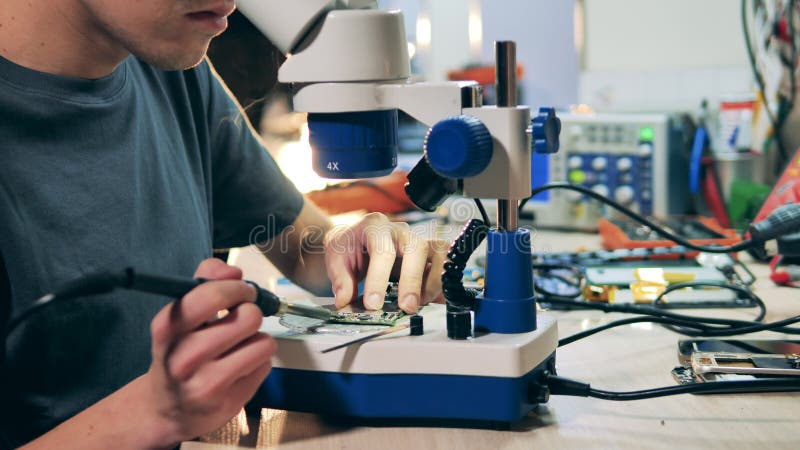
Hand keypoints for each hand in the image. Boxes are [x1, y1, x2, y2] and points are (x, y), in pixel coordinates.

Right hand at [143, 259, 275, 445]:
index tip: (242, 291)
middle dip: (251, 313)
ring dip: (258, 339)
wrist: (169, 407)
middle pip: (248, 318)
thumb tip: (233, 272)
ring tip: (241, 345)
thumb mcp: (181, 313)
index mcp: (168, 328)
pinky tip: (240, 367)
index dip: (237, 288)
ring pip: (263, 342)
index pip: (211, 295)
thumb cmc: (181, 350)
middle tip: (244, 318)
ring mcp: (206, 384)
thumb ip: (205, 280)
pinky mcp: (229, 403)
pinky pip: (265, 364)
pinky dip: (259, 361)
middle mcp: (183, 358)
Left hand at [324, 212, 448, 313]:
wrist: (355, 239)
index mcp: (374, 226)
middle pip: (416, 248)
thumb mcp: (335, 258)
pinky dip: (441, 283)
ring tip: (420, 304)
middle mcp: (400, 230)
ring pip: (438, 252)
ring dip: (433, 281)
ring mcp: (418, 239)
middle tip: (405, 307)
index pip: (382, 251)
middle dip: (412, 280)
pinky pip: (444, 263)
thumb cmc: (348, 247)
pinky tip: (431, 301)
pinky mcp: (429, 253)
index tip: (373, 304)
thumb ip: (340, 279)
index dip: (378, 279)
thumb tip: (345, 300)